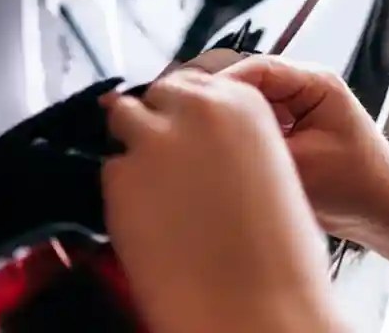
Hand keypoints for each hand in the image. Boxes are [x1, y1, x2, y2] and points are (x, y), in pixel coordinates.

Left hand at [100, 69, 341, 332]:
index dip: (185, 108)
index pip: (193, 81)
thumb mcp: (273, 170)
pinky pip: (111, 170)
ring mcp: (151, 141)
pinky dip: (123, 189)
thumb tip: (205, 142)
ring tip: (154, 187)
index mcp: (242, 102)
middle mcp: (195, 110)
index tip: (182, 124)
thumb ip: (234, 141)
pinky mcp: (118, 177)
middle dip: (157, 120)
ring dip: (134, 145)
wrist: (255, 307)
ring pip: (123, 120)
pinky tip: (148, 218)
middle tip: (166, 158)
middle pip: (155, 94)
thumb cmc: (277, 253)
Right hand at [185, 53, 388, 241]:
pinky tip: (224, 152)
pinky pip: (254, 123)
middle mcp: (305, 88)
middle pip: (248, 81)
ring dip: (229, 118)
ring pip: (247, 102)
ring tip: (205, 137)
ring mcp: (295, 108)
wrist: (386, 211)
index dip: (225, 84)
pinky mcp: (289, 129)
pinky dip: (238, 135)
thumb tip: (216, 137)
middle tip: (192, 119)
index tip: (196, 103)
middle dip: (221, 100)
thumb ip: (260, 146)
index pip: (259, 69)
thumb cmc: (360, 187)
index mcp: (317, 83)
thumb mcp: (304, 165)